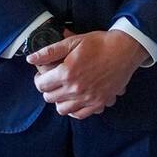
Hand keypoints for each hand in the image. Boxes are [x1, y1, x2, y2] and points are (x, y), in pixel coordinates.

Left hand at [29, 29, 147, 118]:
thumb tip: (30, 59)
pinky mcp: (100, 102)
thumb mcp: (73, 42)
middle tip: (56, 80)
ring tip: (66, 90)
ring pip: (62, 109)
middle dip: (49, 89)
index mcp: (66, 73)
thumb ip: (50, 52)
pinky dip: (75, 110)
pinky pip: (80, 115)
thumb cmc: (99, 43)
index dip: (40, 79)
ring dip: (61, 101)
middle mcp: (75, 89)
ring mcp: (88, 98)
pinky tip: (77, 100)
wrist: (126, 49)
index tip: (45, 74)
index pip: (41, 85)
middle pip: (49, 98)